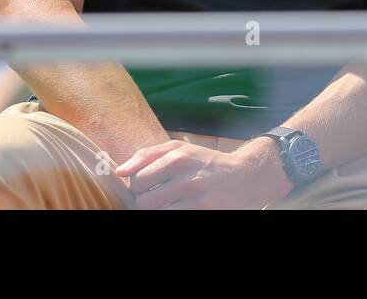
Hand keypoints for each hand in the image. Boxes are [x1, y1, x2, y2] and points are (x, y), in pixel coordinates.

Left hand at [115, 137, 293, 208]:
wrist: (246, 177)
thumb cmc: (206, 162)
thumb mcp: (179, 149)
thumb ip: (146, 155)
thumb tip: (119, 171)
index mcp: (177, 157)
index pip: (136, 180)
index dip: (137, 187)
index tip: (147, 187)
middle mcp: (186, 177)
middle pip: (143, 201)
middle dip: (144, 201)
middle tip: (156, 197)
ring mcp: (196, 198)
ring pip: (155, 212)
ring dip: (156, 209)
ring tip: (166, 203)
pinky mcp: (203, 212)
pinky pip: (172, 218)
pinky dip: (170, 214)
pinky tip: (179, 207)